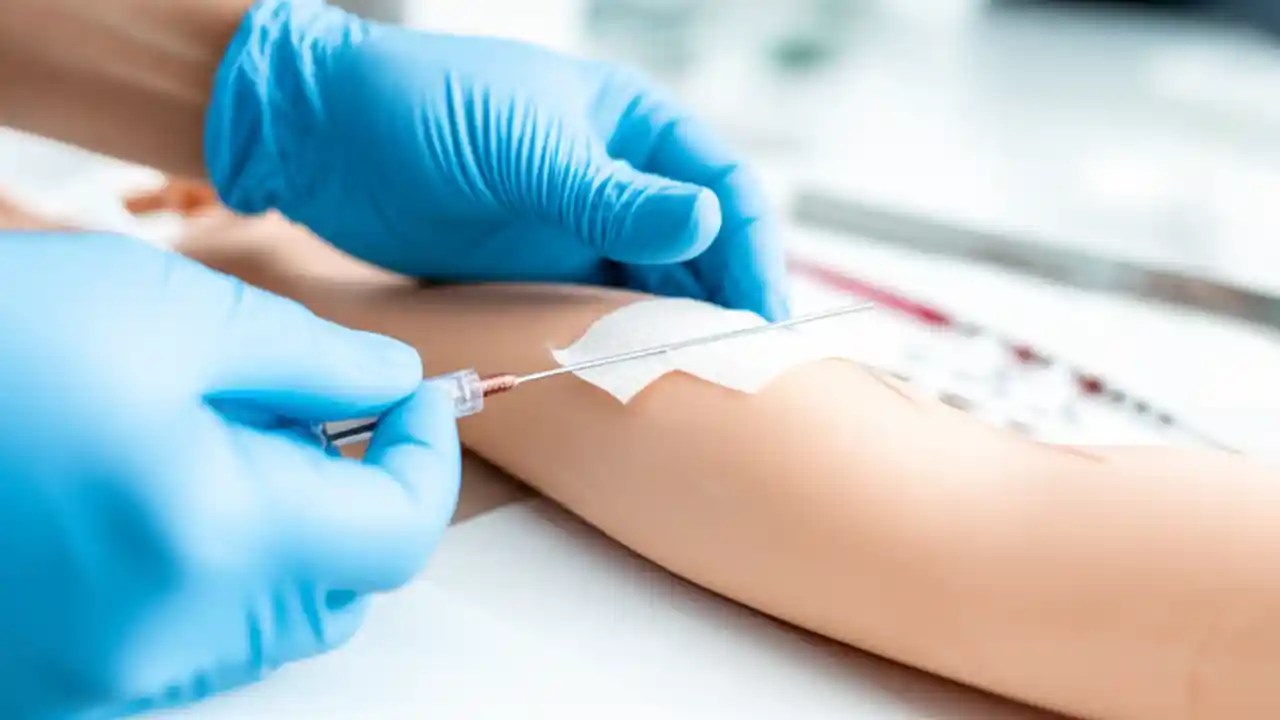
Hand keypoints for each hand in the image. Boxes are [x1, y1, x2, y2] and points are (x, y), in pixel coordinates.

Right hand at [0, 232, 459, 715]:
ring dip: (280, 533)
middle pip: (341, 585)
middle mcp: (164, 638)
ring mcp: (103, 678)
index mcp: (211, 538)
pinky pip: (188, 643)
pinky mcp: (56, 685)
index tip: (415, 399)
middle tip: (294, 408)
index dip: (426, 458)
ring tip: (200, 443)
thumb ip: (314, 360)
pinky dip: (209, 573)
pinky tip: (147, 495)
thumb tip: (391, 385)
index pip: (398, 535)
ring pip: (269, 619)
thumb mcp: (170, 311)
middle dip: (350, 492)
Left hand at [206, 0, 787, 319]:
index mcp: (632, 125)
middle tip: (739, 367)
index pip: (722, 188)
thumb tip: (705, 223)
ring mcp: (577, 226)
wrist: (321, 137)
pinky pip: (595, 310)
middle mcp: (617, 177)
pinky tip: (630, 373)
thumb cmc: (422, 107)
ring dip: (673, 326)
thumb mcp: (526, 150)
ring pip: (651, 284)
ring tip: (694, 380)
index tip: (763, 317)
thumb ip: (615, 197)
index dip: (751, 252)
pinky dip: (617, 340)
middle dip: (722, 300)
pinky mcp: (537, 269)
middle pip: (697, 246)